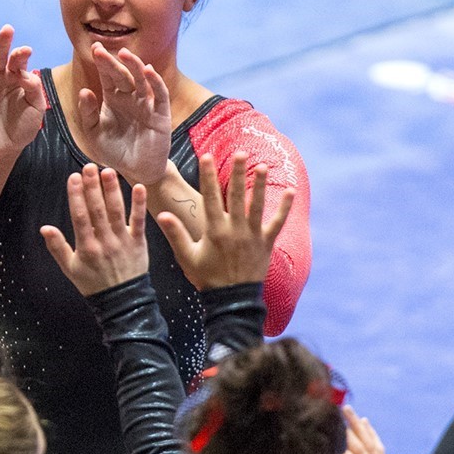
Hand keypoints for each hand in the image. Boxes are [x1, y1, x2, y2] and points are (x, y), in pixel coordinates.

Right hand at [0, 25, 45, 164]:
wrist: (1, 150)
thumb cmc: (21, 129)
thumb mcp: (35, 109)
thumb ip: (34, 89)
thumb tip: (27, 72)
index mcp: (15, 79)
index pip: (17, 62)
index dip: (20, 55)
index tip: (26, 51)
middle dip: (2, 43)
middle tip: (7, 29)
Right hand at [40, 166, 148, 295]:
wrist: (122, 302)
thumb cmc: (93, 284)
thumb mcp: (70, 269)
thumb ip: (57, 247)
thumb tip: (44, 228)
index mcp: (86, 248)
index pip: (79, 217)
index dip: (76, 196)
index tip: (73, 177)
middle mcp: (104, 242)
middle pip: (97, 210)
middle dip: (93, 187)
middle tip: (89, 167)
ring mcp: (122, 241)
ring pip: (116, 212)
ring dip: (112, 190)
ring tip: (108, 171)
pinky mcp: (139, 242)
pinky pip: (139, 221)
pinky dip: (139, 204)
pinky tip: (139, 187)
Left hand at [74, 43, 171, 187]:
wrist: (136, 171)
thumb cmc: (114, 151)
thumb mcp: (94, 133)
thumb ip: (87, 113)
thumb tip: (84, 90)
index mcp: (113, 99)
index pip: (108, 76)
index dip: (102, 62)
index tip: (95, 48)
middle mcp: (130, 97)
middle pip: (122, 74)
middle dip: (112, 62)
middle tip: (100, 50)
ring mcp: (146, 103)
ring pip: (141, 79)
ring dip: (134, 65)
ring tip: (123, 54)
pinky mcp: (161, 113)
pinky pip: (159, 93)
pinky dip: (155, 81)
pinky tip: (147, 70)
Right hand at [155, 152, 291, 289]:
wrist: (233, 300)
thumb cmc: (208, 278)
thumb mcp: (188, 257)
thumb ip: (175, 234)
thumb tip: (163, 215)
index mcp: (215, 231)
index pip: (209, 197)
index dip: (207, 176)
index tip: (206, 156)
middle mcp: (235, 229)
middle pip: (236, 196)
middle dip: (238, 173)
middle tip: (241, 153)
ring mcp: (252, 235)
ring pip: (257, 206)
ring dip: (259, 185)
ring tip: (262, 166)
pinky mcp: (266, 243)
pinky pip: (277, 223)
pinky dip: (284, 208)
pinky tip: (290, 191)